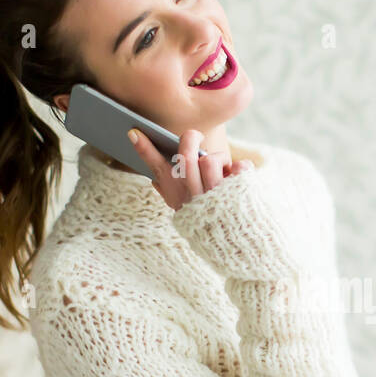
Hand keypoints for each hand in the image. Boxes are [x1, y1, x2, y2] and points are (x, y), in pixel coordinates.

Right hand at [126, 127, 252, 210]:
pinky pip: (240, 166)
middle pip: (185, 156)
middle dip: (190, 138)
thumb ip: (171, 194)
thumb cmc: (208, 221)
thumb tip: (154, 179)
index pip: (157, 169)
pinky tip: (239, 175)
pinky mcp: (237, 192)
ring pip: (210, 160)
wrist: (236, 243)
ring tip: (223, 169)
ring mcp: (215, 195)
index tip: (133, 132)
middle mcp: (193, 196)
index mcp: (178, 196)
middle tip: (196, 136)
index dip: (144, 150)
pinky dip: (241, 167)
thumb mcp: (184, 211)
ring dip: (219, 159)